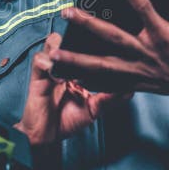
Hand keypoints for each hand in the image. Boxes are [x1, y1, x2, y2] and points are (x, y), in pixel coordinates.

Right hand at [15, 34, 129, 144]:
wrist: (47, 137)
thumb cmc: (69, 121)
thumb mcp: (94, 109)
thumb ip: (110, 98)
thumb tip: (131, 90)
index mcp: (77, 70)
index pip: (84, 47)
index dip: (92, 39)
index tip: (106, 34)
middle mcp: (64, 66)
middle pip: (69, 38)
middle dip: (76, 32)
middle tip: (86, 35)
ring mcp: (50, 69)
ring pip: (52, 43)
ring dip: (59, 44)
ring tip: (67, 52)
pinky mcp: (37, 77)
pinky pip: (40, 61)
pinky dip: (48, 63)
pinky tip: (57, 75)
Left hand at [52, 0, 168, 110]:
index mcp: (165, 37)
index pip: (144, 9)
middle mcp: (147, 54)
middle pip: (112, 37)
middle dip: (88, 24)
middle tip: (67, 12)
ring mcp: (139, 71)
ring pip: (103, 65)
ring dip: (77, 59)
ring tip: (54, 53)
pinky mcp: (135, 83)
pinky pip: (107, 83)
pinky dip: (88, 81)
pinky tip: (69, 76)